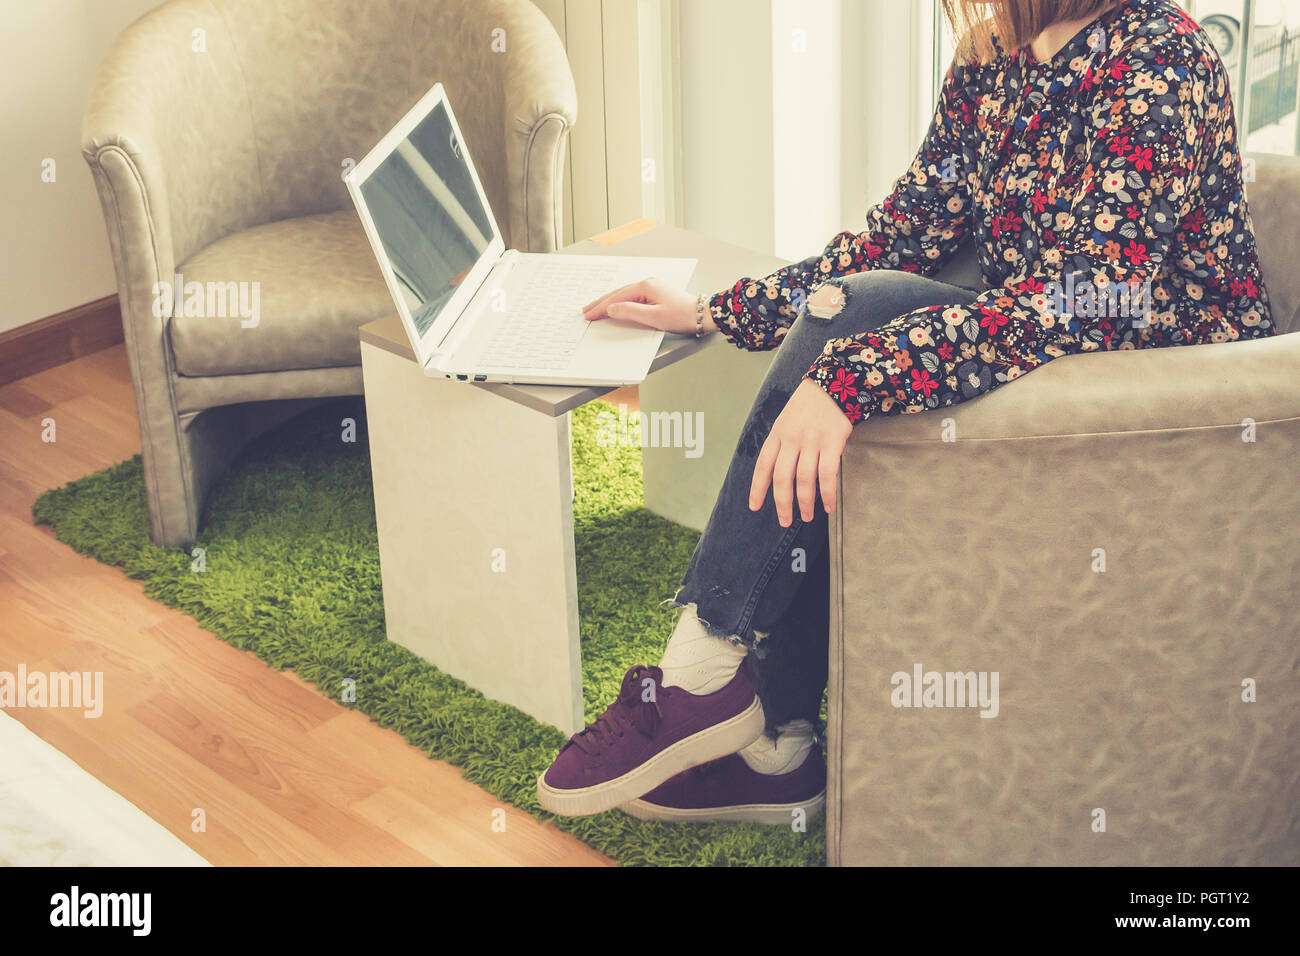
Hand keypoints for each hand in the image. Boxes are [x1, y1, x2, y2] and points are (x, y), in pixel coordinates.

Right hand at [582, 278, 717, 334]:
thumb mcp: (654, 317)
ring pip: (624, 294)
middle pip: (618, 293)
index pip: (616, 298)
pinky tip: (615, 305)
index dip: (601, 307)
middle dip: (601, 302)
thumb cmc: (682, 316)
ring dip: (609, 302)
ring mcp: (652, 287)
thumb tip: (612, 308)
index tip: (589, 315)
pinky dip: (620, 301)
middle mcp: (647, 283)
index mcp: (645, 287)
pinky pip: (632, 296)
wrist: (702, 314)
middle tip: (586, 310)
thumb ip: (630, 312)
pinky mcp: (656, 293)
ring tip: (596, 307)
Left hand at [749, 379, 853, 526]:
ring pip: (804, 479)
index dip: (757, 488)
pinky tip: (828, 506)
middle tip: (785, 521)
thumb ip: (781, 443)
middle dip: (782, 503)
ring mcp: (812, 440)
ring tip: (808, 516)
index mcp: (777, 433)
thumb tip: (776, 471)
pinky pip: (827, 474)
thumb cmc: (809, 405)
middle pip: (782, 478)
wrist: (834, 382)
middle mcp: (791, 438)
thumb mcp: (786, 419)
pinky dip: (827, 493)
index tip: (754, 506)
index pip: (763, 465)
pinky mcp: (832, 442)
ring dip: (805, 502)